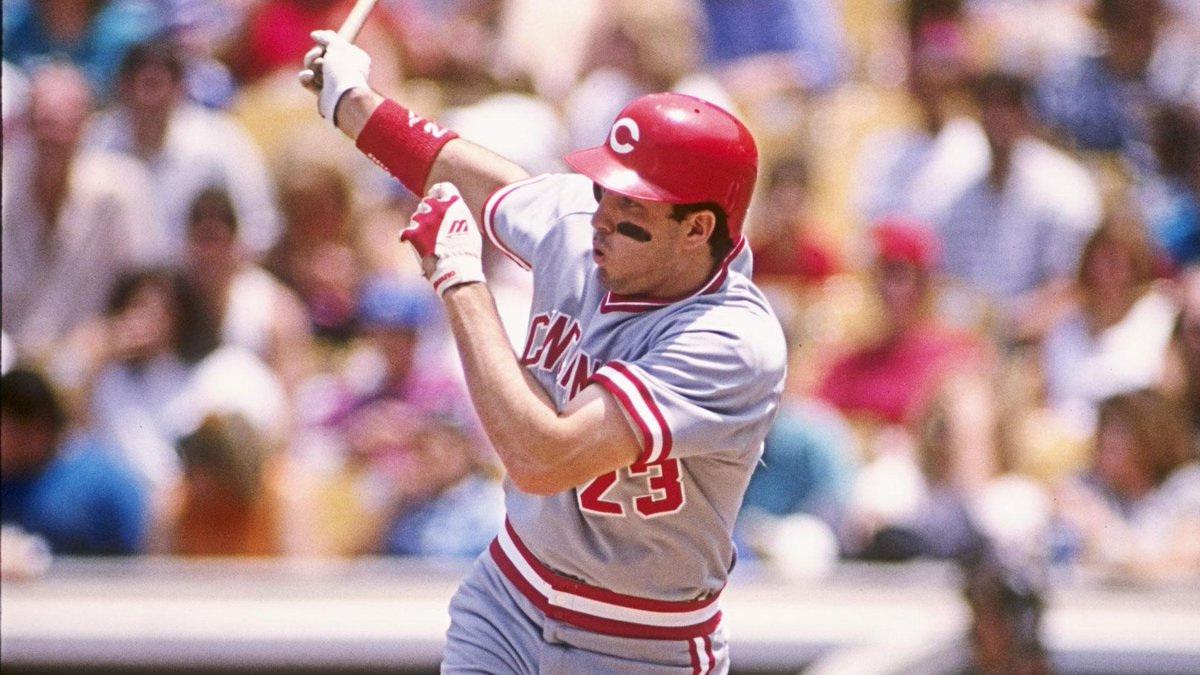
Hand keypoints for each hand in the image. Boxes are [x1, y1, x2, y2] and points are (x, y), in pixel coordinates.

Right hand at [298, 29, 369, 122]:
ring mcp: (334, 82)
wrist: (343, 97)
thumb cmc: (344, 69)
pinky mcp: (323, 92)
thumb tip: (315, 35)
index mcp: (355, 58)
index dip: (327, 42)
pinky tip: (309, 75)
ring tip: (315, 68)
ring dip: (311, 64)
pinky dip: (306, 77)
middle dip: (315, 53)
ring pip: (313, 67)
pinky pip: (308, 80)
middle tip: (318, 54)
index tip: (320, 39)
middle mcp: (346, 70)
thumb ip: (327, 37)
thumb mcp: (337, 45)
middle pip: (322, 55)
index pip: (337, 45)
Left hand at [400, 182, 484, 296]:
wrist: (456, 267)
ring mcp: (424, 221)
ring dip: (419, 223)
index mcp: (454, 204)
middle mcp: (437, 208)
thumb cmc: (468, 252)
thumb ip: (460, 217)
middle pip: (427, 202)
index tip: (435, 196)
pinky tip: (405, 240)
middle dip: (428, 210)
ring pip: (416, 216)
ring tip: (425, 235)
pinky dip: (405, 236)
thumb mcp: (471, 228)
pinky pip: (404, 232)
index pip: (443, 188)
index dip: (438, 191)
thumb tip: (457, 216)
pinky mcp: (413, 234)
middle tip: (430, 220)